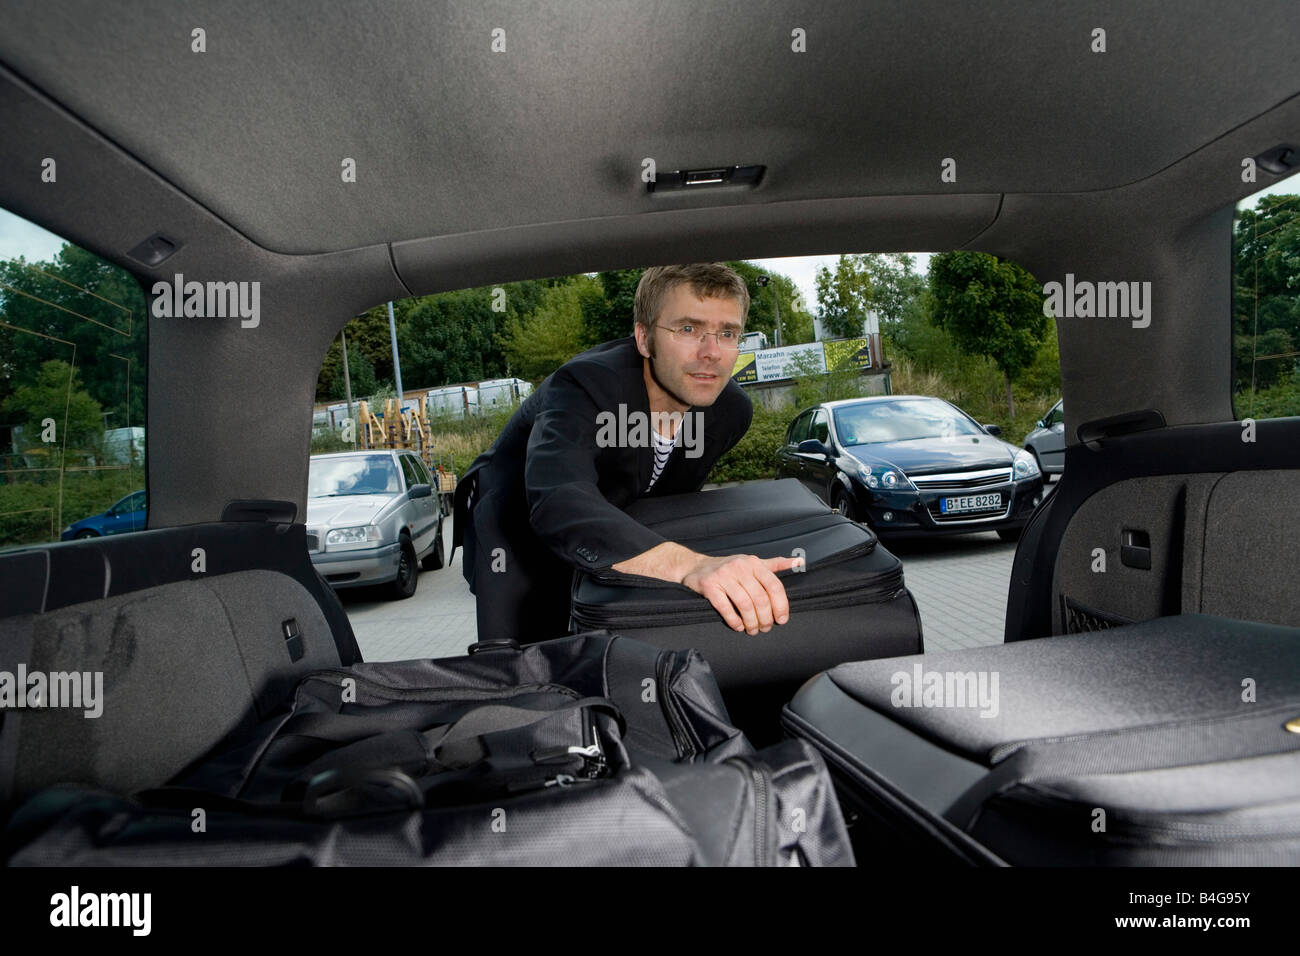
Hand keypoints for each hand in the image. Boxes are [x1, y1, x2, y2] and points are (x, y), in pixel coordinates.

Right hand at [680, 553, 802, 634]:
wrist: (695, 567)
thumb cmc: (729, 568)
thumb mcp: (753, 563)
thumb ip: (775, 564)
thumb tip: (800, 562)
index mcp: (754, 563)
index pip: (774, 586)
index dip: (780, 605)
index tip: (781, 620)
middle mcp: (740, 567)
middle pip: (760, 599)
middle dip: (765, 618)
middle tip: (765, 628)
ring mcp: (723, 576)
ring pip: (744, 605)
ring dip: (751, 622)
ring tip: (752, 630)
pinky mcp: (709, 586)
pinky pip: (725, 608)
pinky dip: (734, 621)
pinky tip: (738, 626)